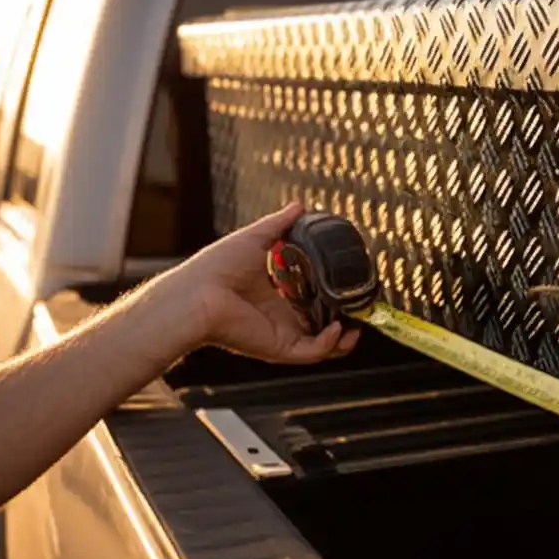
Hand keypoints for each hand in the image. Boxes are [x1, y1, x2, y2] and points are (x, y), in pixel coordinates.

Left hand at [163, 202, 359, 363]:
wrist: (196, 294)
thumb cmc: (216, 267)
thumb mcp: (255, 238)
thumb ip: (279, 225)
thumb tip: (300, 206)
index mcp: (277, 296)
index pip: (312, 300)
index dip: (334, 296)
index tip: (350, 285)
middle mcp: (282, 317)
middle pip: (323, 326)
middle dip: (346, 321)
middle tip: (361, 308)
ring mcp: (282, 334)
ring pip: (323, 345)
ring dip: (344, 340)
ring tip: (357, 326)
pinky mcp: (279, 347)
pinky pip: (312, 352)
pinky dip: (329, 344)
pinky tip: (337, 328)